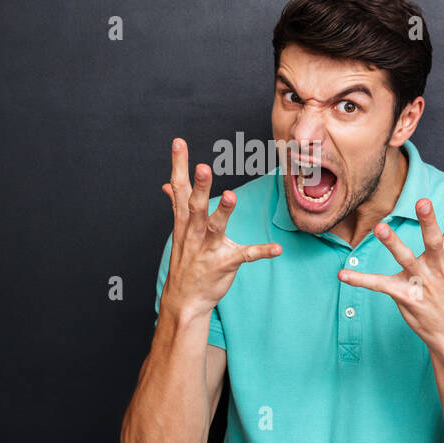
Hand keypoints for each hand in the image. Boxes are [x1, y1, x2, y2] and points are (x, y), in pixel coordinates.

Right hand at [159, 138, 281, 317]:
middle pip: (195, 206)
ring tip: (231, 196)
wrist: (184, 300)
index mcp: (184, 221)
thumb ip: (176, 205)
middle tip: (203, 167)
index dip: (179, 165)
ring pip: (215, 228)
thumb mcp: (178, 231)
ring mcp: (208, 249)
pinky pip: (244, 256)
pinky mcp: (224, 264)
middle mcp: (193, 233)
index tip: (178, 143)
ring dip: (223, 212)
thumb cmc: (185, 260)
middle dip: (199, 187)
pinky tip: (276, 249)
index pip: (179, 189)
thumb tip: (166, 185)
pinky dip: (261, 252)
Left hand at [338, 181, 443, 359]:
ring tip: (380, 228)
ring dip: (392, 243)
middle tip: (423, 202)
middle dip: (428, 221)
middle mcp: (439, 266)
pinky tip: (342, 275)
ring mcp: (422, 281)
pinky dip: (361, 281)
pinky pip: (380, 286)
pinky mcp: (406, 296)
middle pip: (434, 239)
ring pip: (405, 258)